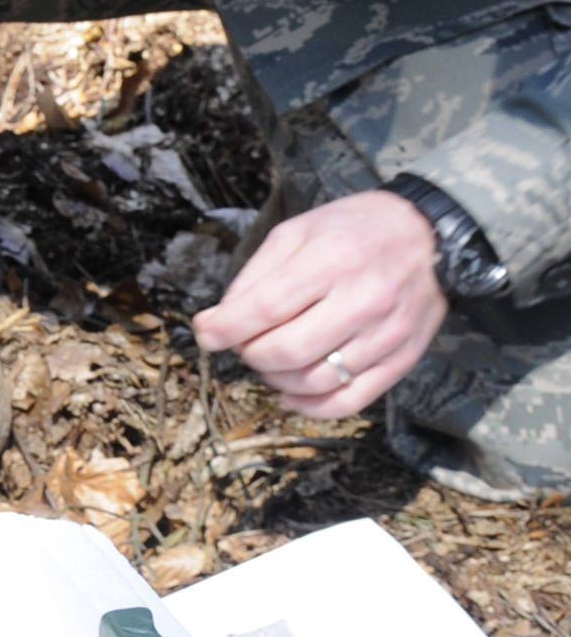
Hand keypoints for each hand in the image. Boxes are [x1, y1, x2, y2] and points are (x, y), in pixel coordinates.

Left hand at [192, 191, 446, 416]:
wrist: (430, 236)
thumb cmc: (356, 229)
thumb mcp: (299, 231)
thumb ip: (256, 275)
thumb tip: (218, 321)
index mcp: (332, 259)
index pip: (263, 310)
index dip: (224, 329)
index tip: (208, 333)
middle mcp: (363, 299)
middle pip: (285, 352)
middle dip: (250, 354)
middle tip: (245, 343)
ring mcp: (386, 334)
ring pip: (313, 382)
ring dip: (276, 379)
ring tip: (271, 360)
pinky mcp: (402, 360)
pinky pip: (349, 402)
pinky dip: (310, 407)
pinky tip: (291, 394)